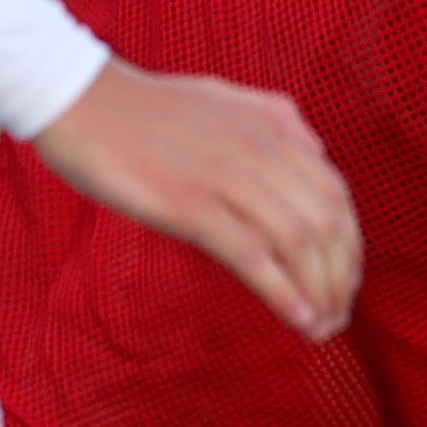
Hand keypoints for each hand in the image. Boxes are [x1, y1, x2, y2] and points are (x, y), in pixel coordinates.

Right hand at [30, 59, 362, 341]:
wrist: (77, 98)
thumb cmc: (145, 107)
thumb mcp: (226, 100)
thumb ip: (276, 122)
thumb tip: (315, 151)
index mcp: (274, 130)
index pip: (337, 196)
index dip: (349, 245)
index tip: (345, 282)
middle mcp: (263, 151)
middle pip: (328, 224)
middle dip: (341, 278)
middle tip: (338, 316)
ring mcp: (227, 177)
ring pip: (300, 242)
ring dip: (320, 293)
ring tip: (322, 328)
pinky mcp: (190, 204)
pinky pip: (251, 253)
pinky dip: (283, 291)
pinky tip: (298, 319)